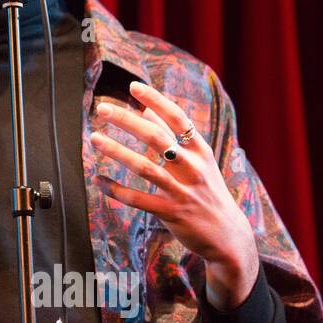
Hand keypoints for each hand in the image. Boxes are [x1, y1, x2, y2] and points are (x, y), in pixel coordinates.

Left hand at [89, 80, 258, 310]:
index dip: (157, 100)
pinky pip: (139, 199)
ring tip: (94, 138)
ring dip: (117, 151)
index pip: (178, 118)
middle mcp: (193, 168)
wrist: (228, 236)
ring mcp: (183, 191)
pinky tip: (98, 180)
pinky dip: (116, 190)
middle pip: (157, 137)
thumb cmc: (207, 191)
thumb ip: (172, 135)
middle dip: (127, 121)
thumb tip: (146, 108)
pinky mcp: (172, 213)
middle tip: (102, 108)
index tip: (133, 87)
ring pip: (145, 167)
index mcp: (200, 151)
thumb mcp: (198, 161)